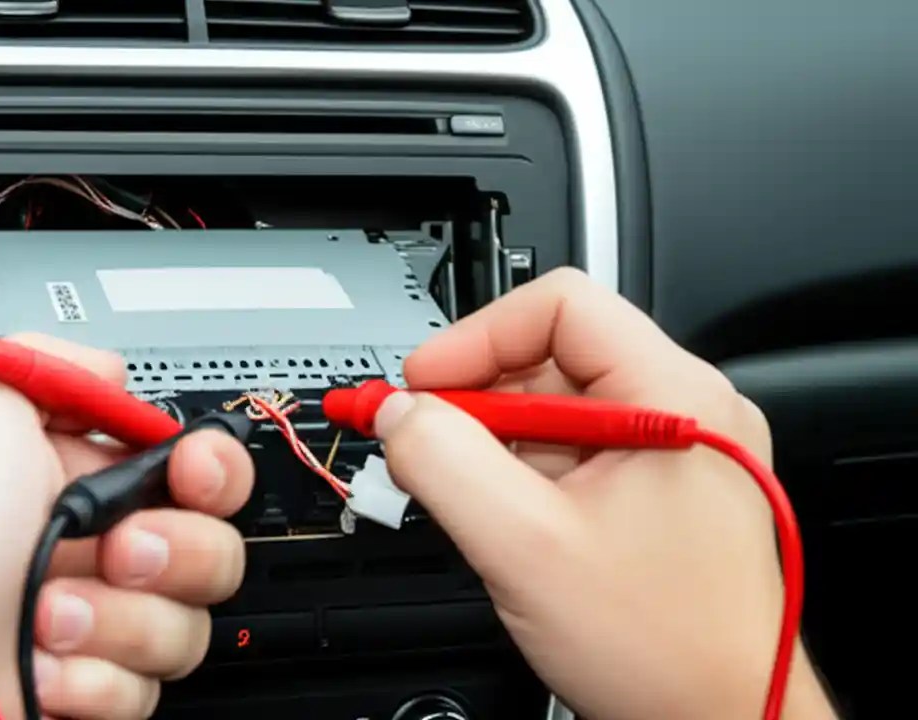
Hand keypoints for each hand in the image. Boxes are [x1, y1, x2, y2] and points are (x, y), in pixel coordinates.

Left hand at [0, 335, 252, 719]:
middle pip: (211, 544)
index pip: (194, 463)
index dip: (210, 468)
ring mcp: (96, 621)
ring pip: (187, 624)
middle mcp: (90, 545)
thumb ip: (55, 362)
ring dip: (120, 620)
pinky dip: (94, 681)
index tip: (190, 473)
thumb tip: (111, 374)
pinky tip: (39, 667)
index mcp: (75, 475)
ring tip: (45, 616)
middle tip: (115, 552)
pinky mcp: (91, 687)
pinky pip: (147, 689)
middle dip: (175, 550)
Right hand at [373, 269, 834, 719]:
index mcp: (675, 398)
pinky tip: (498, 514)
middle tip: (422, 442)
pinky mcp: (658, 490)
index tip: (424, 387)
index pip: (560, 306)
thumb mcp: (523, 547)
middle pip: (552, 354)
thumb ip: (443, 464)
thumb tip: (396, 412)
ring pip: (556, 405)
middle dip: (475, 396)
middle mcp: (686, 411)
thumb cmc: (665, 651)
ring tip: (461, 492)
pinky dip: (521, 471)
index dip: (476, 338)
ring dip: (493, 439)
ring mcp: (676, 452)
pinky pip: (572, 450)